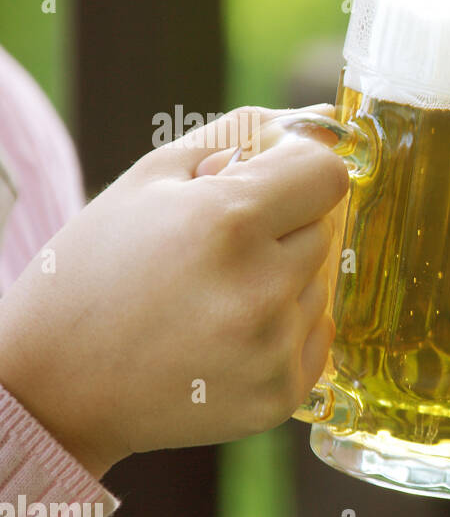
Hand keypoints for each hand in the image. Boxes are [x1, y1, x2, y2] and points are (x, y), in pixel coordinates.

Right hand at [0, 106, 349, 478]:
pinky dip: (283, 331)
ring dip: (283, 281)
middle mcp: (260, 289)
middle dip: (283, 227)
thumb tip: (322, 122)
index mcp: (226, 223)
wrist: (54, 385)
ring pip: (321, 284)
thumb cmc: (96, 271)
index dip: (299, 170)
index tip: (268, 181)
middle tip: (216, 250)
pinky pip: (317, 336)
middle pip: (326, 228)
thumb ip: (240, 138)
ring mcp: (274, 349)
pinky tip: (225, 337)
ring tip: (211, 299)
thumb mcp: (149, 182)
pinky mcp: (282, 395)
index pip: (328, 173)